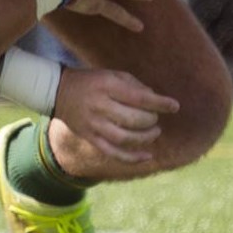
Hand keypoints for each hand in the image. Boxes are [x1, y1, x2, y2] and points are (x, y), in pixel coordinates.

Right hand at [52, 67, 179, 163]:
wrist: (58, 91)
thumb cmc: (92, 80)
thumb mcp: (112, 74)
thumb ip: (134, 86)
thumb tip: (156, 101)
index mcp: (107, 86)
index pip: (139, 98)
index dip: (159, 103)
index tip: (175, 106)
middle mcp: (100, 106)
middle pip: (134, 119)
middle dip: (151, 120)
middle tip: (155, 117)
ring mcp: (94, 124)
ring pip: (125, 138)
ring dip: (145, 138)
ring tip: (155, 132)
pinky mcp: (90, 137)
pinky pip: (113, 152)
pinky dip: (132, 157)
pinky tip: (148, 157)